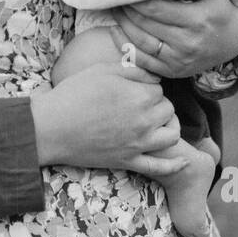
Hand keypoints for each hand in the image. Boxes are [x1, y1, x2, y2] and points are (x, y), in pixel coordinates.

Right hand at [30, 61, 184, 178]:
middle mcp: (145, 120)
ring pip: (172, 135)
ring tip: (158, 122)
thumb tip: (152, 74)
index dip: (147, 86)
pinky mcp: (129, 161)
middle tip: (138, 102)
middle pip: (168, 109)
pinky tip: (185, 160)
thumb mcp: (102, 70)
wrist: (52, 127)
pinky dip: (175, 164)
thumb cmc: (73, 94)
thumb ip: (132, 69)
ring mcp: (139, 144)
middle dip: (158, 104)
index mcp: (141, 96)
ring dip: (169, 126)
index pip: (159, 88)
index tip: (132, 87)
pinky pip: (159, 167)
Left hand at [112, 0, 237, 78]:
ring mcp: (179, 60)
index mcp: (198, 20)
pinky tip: (115, 31)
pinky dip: (124, 46)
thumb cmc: (220, 12)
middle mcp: (188, 42)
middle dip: (127, 8)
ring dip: (122, 25)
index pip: (157, 8)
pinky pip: (142, 60)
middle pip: (146, 23)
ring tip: (114, 10)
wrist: (234, 43)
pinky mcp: (172, 71)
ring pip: (140, 42)